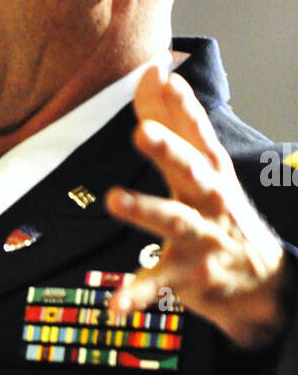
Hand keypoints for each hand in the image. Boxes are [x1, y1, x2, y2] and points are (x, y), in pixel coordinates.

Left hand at [104, 64, 292, 349]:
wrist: (261, 279)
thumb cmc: (218, 210)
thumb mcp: (200, 165)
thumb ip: (171, 119)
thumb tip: (153, 69)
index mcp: (209, 169)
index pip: (197, 132)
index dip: (182, 106)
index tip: (165, 77)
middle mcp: (210, 199)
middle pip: (190, 169)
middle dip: (169, 150)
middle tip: (141, 133)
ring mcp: (203, 236)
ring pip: (173, 220)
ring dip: (143, 209)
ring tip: (112, 199)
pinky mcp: (191, 274)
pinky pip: (160, 283)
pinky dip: (137, 294)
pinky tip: (114, 305)